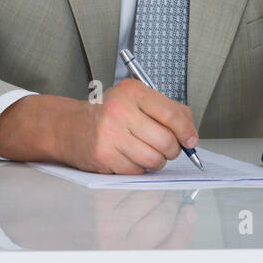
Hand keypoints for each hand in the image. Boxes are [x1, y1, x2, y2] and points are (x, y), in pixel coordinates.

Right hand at [68, 78, 199, 173]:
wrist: (72, 127)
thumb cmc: (110, 114)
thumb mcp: (137, 100)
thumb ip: (168, 111)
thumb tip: (190, 134)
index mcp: (133, 92)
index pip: (171, 114)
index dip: (186, 131)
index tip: (190, 140)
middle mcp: (120, 110)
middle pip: (166, 141)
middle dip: (172, 149)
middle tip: (166, 147)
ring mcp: (111, 134)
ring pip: (154, 159)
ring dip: (156, 161)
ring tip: (146, 151)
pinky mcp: (105, 155)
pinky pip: (138, 170)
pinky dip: (139, 168)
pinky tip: (129, 156)